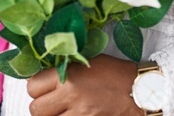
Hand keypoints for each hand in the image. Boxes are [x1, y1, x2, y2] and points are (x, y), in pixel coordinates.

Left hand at [26, 54, 142, 115]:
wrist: (140, 91)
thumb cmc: (115, 74)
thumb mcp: (87, 63)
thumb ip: (64, 71)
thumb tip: (44, 78)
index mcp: (68, 77)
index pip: (32, 87)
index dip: (37, 88)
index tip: (44, 88)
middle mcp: (71, 97)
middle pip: (36, 109)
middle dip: (42, 106)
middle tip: (53, 103)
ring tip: (63, 111)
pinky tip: (74, 115)